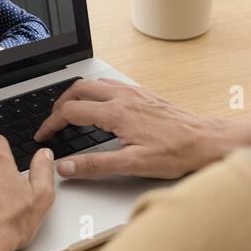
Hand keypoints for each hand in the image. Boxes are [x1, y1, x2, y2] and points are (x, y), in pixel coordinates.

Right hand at [33, 79, 250, 179]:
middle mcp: (124, 97)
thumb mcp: (133, 165)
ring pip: (95, 83)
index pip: (71, 111)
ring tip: (69, 111)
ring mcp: (135, 93)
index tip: (44, 135)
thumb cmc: (176, 153)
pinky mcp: (144, 94)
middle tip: (52, 121)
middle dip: (59, 103)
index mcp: (117, 113)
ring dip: (77, 94)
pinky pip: (111, 85)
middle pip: (79, 89)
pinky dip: (95, 92)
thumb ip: (95, 165)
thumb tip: (65, 167)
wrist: (207, 141)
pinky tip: (100, 106)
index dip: (51, 123)